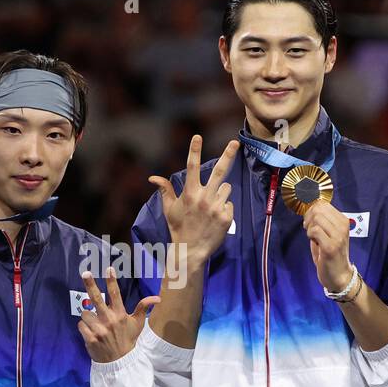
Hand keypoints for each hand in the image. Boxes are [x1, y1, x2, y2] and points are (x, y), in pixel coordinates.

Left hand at [77, 267, 158, 363]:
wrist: (120, 362)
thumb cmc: (128, 339)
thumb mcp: (138, 324)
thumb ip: (144, 308)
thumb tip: (157, 298)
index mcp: (120, 315)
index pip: (116, 294)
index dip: (112, 281)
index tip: (109, 268)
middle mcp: (109, 320)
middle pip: (97, 298)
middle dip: (91, 285)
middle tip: (85, 273)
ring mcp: (99, 329)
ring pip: (85, 313)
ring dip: (88, 317)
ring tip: (96, 325)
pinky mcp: (90, 338)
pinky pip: (80, 325)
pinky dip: (84, 327)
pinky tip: (91, 332)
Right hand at [147, 135, 238, 270]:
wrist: (191, 251)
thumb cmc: (179, 228)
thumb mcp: (169, 209)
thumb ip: (165, 190)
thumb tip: (152, 177)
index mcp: (189, 193)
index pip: (191, 167)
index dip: (194, 150)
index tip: (197, 136)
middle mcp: (204, 198)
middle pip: (219, 171)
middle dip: (228, 154)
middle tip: (235, 142)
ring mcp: (216, 207)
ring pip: (226, 188)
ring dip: (221, 193)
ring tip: (211, 207)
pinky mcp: (226, 217)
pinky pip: (230, 204)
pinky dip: (225, 208)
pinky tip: (216, 218)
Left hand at [304, 201, 352, 292]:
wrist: (339, 275)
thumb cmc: (331, 254)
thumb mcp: (329, 233)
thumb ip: (321, 221)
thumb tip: (310, 209)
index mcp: (343, 220)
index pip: (323, 204)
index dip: (311, 211)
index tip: (310, 222)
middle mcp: (343, 226)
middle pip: (318, 209)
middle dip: (308, 218)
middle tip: (308, 230)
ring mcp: (338, 236)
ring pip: (316, 218)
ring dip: (309, 227)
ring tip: (312, 237)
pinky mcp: (331, 246)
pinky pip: (315, 231)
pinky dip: (310, 235)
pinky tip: (314, 242)